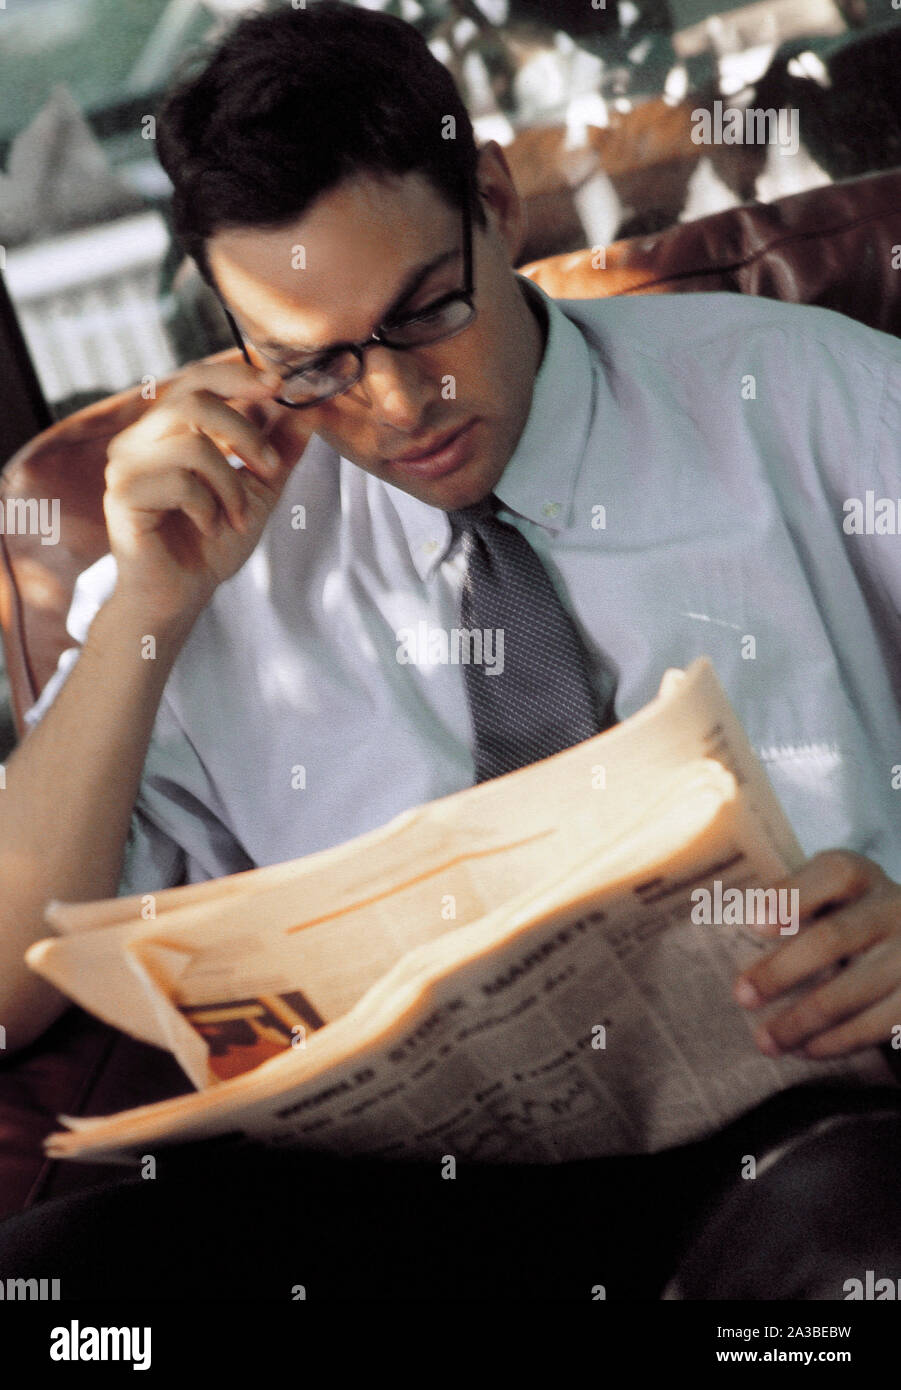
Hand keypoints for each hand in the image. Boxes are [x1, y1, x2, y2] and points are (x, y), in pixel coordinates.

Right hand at [104, 359, 310, 622]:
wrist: (182, 596)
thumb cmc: (213, 543)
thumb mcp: (259, 490)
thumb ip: (280, 449)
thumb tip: (310, 406)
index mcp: (167, 430)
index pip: (198, 379)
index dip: (238, 375)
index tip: (278, 386)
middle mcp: (139, 439)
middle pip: (195, 401)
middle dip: (246, 434)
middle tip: (269, 471)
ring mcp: (125, 466)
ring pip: (192, 444)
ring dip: (230, 483)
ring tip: (237, 515)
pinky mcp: (122, 495)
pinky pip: (180, 482)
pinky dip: (208, 508)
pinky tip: (210, 528)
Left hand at [733, 849, 900, 1058]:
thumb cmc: (850, 918)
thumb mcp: (830, 897)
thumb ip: (791, 903)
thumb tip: (726, 921)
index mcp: (862, 877)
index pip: (832, 874)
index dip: (792, 897)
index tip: (753, 924)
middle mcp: (892, 910)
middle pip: (833, 938)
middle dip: (781, 971)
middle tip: (742, 995)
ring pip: (850, 991)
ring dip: (800, 1020)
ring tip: (765, 1040)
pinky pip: (874, 1026)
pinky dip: (835, 1041)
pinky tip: (804, 1049)